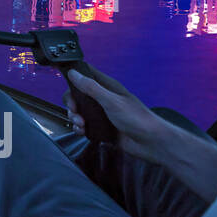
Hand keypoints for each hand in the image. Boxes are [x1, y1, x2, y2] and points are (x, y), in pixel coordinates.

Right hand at [67, 65, 216, 199]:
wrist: (152, 143)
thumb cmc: (137, 119)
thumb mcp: (111, 101)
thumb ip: (91, 87)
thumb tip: (73, 73)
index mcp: (107, 87)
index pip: (86, 74)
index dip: (73, 75)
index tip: (65, 82)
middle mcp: (103, 99)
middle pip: (78, 95)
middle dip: (72, 104)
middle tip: (75, 111)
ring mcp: (102, 114)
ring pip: (79, 111)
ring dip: (75, 118)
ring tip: (81, 125)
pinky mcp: (102, 128)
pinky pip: (84, 126)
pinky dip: (80, 129)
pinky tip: (83, 132)